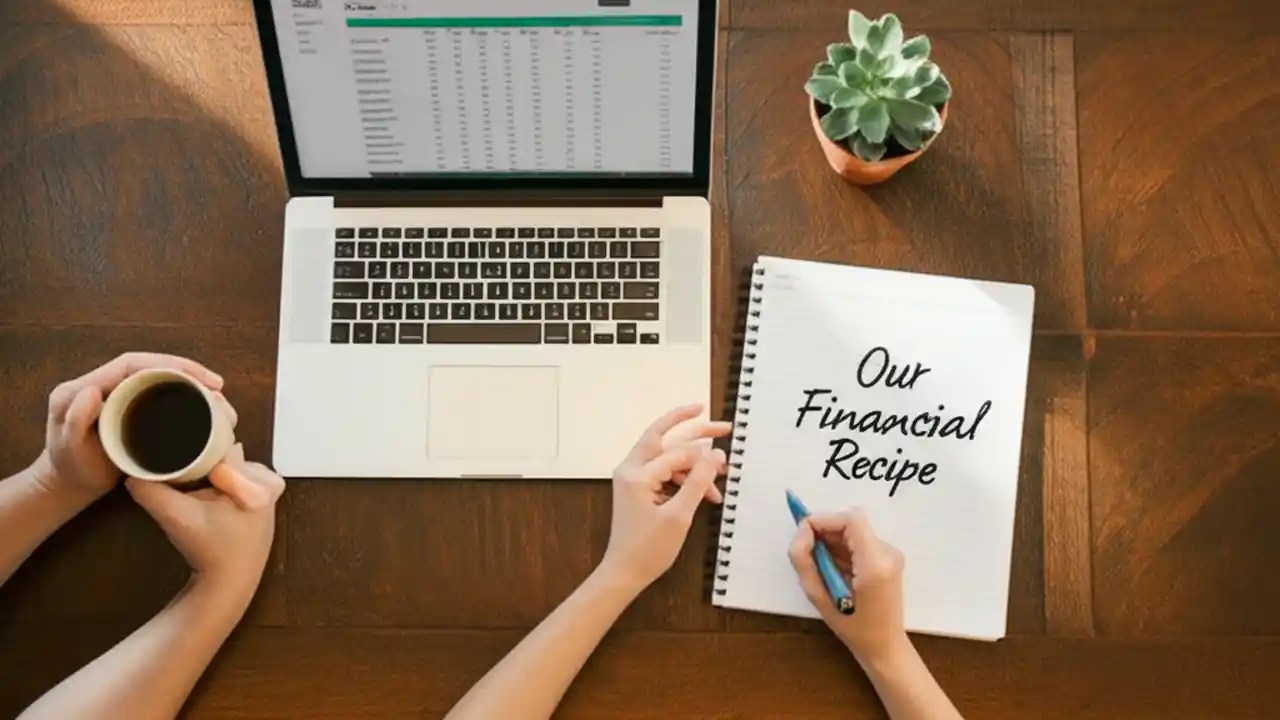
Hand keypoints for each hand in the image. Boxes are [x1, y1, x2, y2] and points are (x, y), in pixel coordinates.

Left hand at [39, 352, 226, 499]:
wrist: (68, 483)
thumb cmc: (70, 469)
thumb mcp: (67, 448)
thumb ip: (74, 420)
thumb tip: (92, 389)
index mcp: (83, 387)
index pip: (131, 363)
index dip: (167, 364)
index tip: (200, 378)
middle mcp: (100, 383)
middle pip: (149, 364)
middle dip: (186, 369)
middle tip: (217, 385)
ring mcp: (114, 393)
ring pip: (156, 375)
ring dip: (188, 379)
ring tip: (217, 394)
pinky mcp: (127, 405)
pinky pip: (157, 391)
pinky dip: (183, 393)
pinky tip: (204, 402)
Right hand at [125, 444, 283, 593]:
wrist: (228, 581)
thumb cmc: (206, 550)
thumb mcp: (175, 518)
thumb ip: (152, 491)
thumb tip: (132, 471)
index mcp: (258, 486)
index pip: (221, 449)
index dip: (196, 453)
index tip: (181, 463)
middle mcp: (270, 482)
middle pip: (229, 454)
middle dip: (206, 461)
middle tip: (187, 475)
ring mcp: (271, 488)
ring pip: (233, 462)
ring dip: (214, 470)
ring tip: (197, 484)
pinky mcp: (266, 495)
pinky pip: (241, 473)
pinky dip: (225, 477)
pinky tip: (210, 488)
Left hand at [600, 404, 729, 589]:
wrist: (624, 573)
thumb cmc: (649, 549)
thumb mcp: (679, 515)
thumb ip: (698, 481)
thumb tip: (716, 454)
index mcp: (637, 474)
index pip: (676, 454)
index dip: (704, 457)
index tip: (727, 461)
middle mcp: (631, 469)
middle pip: (665, 437)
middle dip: (695, 431)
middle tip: (724, 426)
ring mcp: (632, 478)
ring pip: (667, 457)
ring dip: (693, 465)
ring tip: (720, 475)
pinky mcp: (637, 488)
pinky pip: (664, 472)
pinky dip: (684, 479)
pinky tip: (704, 492)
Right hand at [789, 508, 907, 662]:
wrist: (885, 646)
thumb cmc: (852, 628)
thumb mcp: (819, 598)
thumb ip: (805, 561)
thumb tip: (802, 531)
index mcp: (874, 564)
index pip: (850, 520)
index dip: (823, 520)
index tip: (803, 534)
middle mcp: (887, 553)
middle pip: (851, 523)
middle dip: (825, 530)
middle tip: (807, 552)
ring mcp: (891, 554)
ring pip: (854, 531)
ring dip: (833, 540)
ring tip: (821, 566)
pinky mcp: (889, 558)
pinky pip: (860, 541)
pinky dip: (842, 548)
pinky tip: (835, 569)